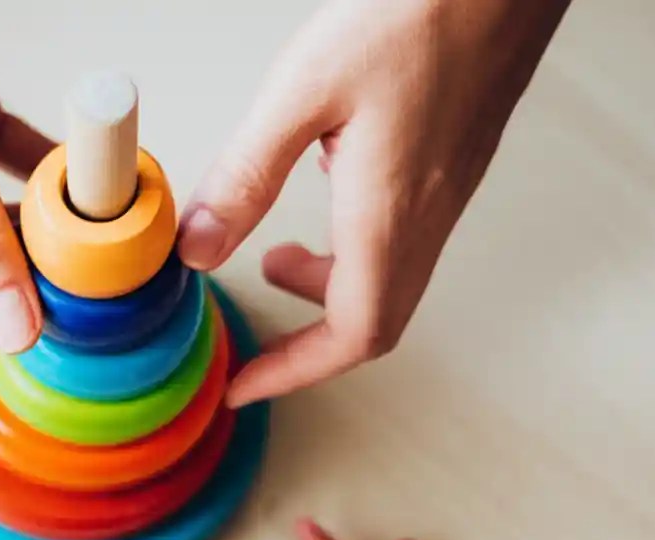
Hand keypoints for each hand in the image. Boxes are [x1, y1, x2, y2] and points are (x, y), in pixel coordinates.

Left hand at [177, 0, 571, 406]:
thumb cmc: (417, 11)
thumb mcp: (304, 92)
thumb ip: (248, 175)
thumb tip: (201, 247)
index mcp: (390, 212)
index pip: (352, 334)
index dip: (294, 373)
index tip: (245, 386)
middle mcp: (428, 214)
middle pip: (375, 321)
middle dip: (308, 345)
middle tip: (257, 348)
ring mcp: (448, 191)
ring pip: (390, 280)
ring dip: (331, 292)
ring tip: (278, 262)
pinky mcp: (453, 163)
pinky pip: (404, 240)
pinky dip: (355, 251)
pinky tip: (326, 198)